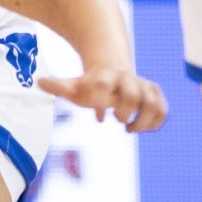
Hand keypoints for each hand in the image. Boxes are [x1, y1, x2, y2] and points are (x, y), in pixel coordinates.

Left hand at [39, 67, 167, 132]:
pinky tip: (143, 129)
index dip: (101, 100)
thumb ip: (59, 86)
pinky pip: (163, 109)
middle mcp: (127, 80)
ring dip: (143, 120)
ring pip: (153, 102)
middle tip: (117, 119)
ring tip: (129, 129)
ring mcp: (143, 87)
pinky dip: (156, 122)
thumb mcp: (74, 85)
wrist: (112, 72)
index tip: (98, 116)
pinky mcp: (155, 95)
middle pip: (132, 95)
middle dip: (125, 111)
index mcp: (105, 77)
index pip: (105, 84)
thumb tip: (38, 82)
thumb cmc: (90, 84)